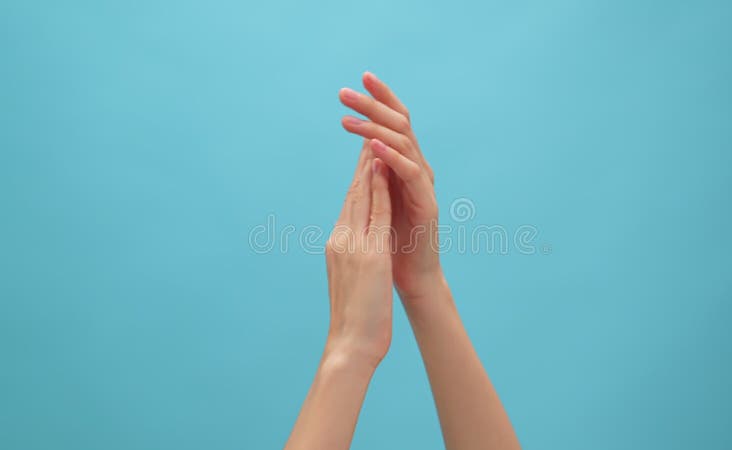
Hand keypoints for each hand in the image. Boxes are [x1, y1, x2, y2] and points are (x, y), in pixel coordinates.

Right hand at [324, 141, 393, 366]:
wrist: (350, 344)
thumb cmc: (356, 318)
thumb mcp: (355, 278)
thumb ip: (355, 255)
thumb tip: (362, 242)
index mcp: (340, 246)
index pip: (350, 205)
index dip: (358, 177)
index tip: (365, 153)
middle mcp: (341, 240)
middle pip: (352, 193)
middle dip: (361, 163)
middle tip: (367, 132)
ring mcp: (351, 245)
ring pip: (360, 197)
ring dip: (368, 166)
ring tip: (373, 137)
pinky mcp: (365, 254)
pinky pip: (373, 214)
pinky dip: (377, 189)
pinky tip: (382, 169)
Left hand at [339, 72, 441, 303]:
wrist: (412, 277)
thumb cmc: (393, 241)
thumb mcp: (380, 200)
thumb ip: (377, 174)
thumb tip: (366, 146)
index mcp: (404, 166)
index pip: (394, 123)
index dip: (380, 100)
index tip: (359, 80)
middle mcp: (418, 169)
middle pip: (400, 124)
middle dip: (373, 105)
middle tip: (346, 91)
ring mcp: (424, 185)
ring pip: (403, 144)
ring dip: (375, 128)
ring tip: (349, 118)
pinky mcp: (426, 204)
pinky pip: (410, 174)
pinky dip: (391, 158)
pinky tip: (373, 147)